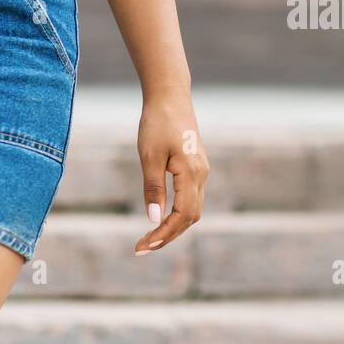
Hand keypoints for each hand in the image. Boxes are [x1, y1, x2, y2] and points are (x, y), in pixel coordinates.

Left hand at [134, 90, 207, 254]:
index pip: (182, 216)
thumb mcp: (149, 156)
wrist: (170, 96)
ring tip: (149, 237)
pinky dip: (177, 214)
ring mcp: (201, 171)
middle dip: (168, 235)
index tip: (143, 245)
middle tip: (142, 248)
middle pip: (190, 218)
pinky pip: (191, 198)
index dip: (164, 233)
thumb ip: (153, 188)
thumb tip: (153, 219)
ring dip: (173, 227)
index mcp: (192, 173)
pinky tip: (161, 217)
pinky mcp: (196, 167)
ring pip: (192, 210)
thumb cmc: (157, 123)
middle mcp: (202, 175)